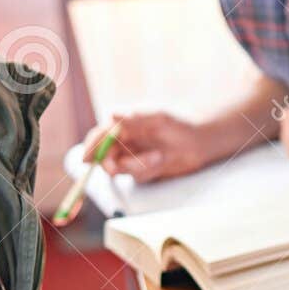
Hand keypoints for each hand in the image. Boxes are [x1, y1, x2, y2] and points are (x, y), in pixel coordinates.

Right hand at [85, 111, 214, 182]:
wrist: (201, 141)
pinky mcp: (143, 169)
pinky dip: (147, 170)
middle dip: (108, 163)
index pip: (99, 135)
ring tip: (158, 156)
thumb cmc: (181, 122)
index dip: (91, 146)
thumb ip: (135, 116)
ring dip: (136, 165)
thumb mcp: (159, 117)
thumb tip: (112, 114)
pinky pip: (136, 175)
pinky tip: (162, 160)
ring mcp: (133, 155)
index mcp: (123, 124)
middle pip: (103, 155)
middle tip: (114, 168)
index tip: (87, 158)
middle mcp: (125, 140)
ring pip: (120, 168)